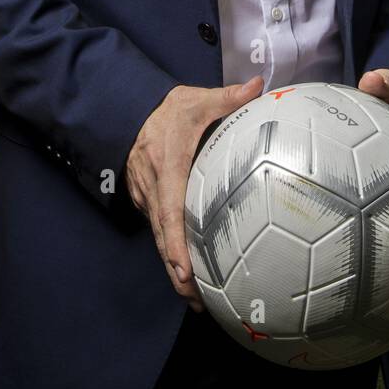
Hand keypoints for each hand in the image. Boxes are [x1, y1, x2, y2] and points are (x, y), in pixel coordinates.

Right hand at [124, 74, 264, 310]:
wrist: (131, 111)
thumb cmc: (170, 110)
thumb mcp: (196, 99)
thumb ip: (227, 97)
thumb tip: (258, 86)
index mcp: (167, 166)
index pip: (170, 211)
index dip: (175, 244)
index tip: (185, 271)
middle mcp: (153, 188)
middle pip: (162, 238)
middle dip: (177, 272)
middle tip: (197, 302)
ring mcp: (146, 197)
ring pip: (160, 239)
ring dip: (175, 268)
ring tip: (198, 299)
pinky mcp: (147, 201)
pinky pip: (159, 231)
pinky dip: (171, 253)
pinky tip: (189, 273)